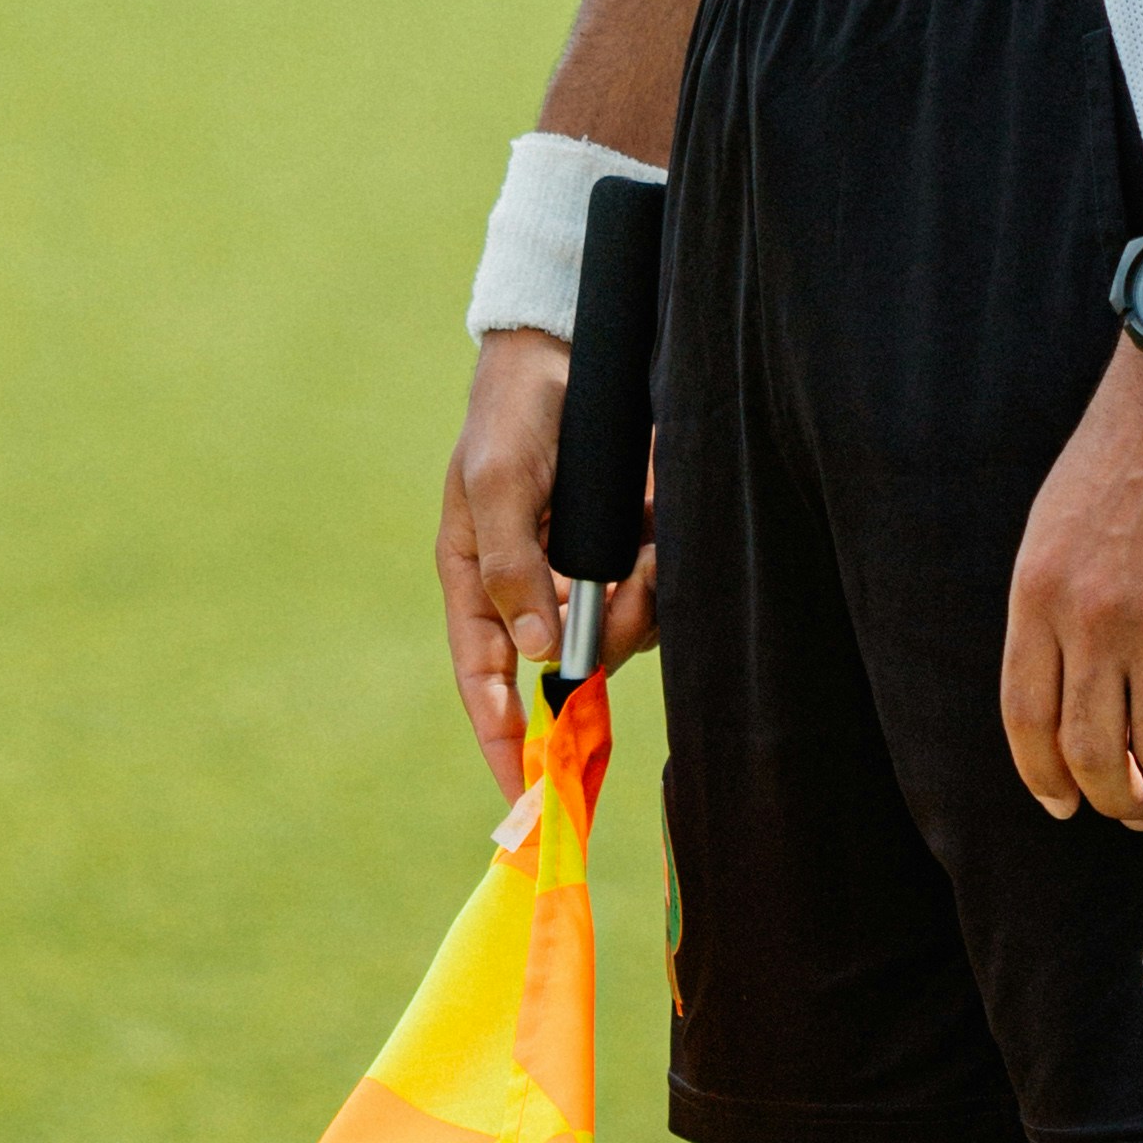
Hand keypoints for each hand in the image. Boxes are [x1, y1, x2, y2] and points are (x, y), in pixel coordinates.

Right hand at [437, 324, 658, 799]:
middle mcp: (532, 587)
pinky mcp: (630, 546)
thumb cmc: (511, 415)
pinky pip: (657, 586)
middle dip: (603, 649)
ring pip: (623, 629)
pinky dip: (664, 565)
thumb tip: (537, 651)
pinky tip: (656, 508)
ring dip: (641, 599)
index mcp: (478, 581)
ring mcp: (584, 570)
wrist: (566, 349)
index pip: (484, 679)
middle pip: (569, 663)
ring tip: (646, 543)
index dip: (502, 739)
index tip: (525, 793)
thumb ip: (512, 565)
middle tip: (631, 594)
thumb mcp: (497, 482)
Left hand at [1000, 340, 1142, 828]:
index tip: (1068, 806)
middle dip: (1121, 801)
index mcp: (1037, 594)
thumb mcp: (1053, 523)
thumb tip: (1067, 691)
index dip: (1047, 780)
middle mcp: (1092, 618)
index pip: (1026, 722)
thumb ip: (1053, 605)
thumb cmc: (1123, 446)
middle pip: (1095, 752)